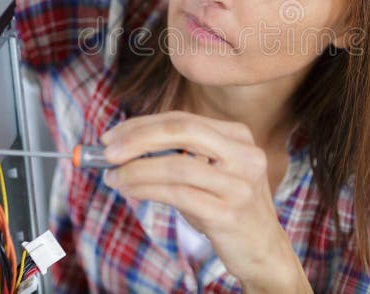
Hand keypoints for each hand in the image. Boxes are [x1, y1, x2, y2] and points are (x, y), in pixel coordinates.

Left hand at [100, 110, 307, 290]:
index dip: (142, 125)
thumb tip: (123, 146)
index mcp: (238, 135)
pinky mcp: (228, 213)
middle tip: (106, 151)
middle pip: (182, 131)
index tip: (111, 136)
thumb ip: (178, 153)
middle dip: (137, 138)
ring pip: (176, 165)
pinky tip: (130, 191)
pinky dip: (147, 190)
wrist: (263, 249)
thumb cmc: (227, 206)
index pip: (182, 119)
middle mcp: (244, 154)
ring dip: (136, 170)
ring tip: (114, 178)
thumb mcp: (211, 171)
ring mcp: (239, 183)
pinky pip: (178, 194)